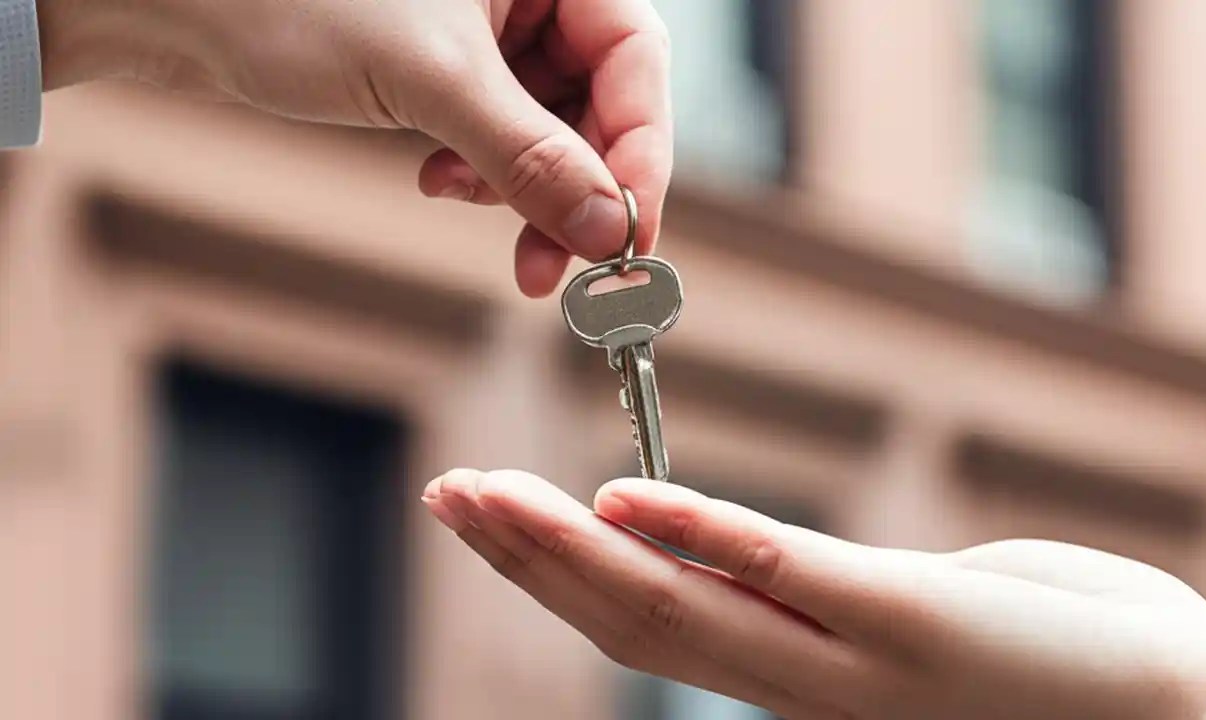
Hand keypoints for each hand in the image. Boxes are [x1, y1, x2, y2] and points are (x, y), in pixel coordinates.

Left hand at [38, 0, 671, 296]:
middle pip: (600, 100)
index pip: (635, 58)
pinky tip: (438, 177)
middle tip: (559, 260)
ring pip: (550, 126)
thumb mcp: (432, 79)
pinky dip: (482, 169)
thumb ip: (532, 155)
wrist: (174, 4)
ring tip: (473, 207)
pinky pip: (501, 130)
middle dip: (577, 185)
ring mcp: (488, 27)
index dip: (641, 153)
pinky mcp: (449, 65)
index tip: (629, 235)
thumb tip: (612, 229)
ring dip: (524, 186)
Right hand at [422, 469, 1205, 719]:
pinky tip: (625, 500)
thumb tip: (753, 553)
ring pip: (686, 616)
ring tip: (487, 496)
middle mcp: (811, 688)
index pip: (656, 626)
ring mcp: (858, 667)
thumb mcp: (914, 615)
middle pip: (639, 626)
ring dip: (573, 554)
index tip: (492, 515)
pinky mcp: (919, 631)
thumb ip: (827, 591)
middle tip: (447, 494)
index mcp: (807, 676)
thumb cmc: (1061, 662)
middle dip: (529, 561)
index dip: (557, 575)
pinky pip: (792, 583)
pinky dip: (700, 540)